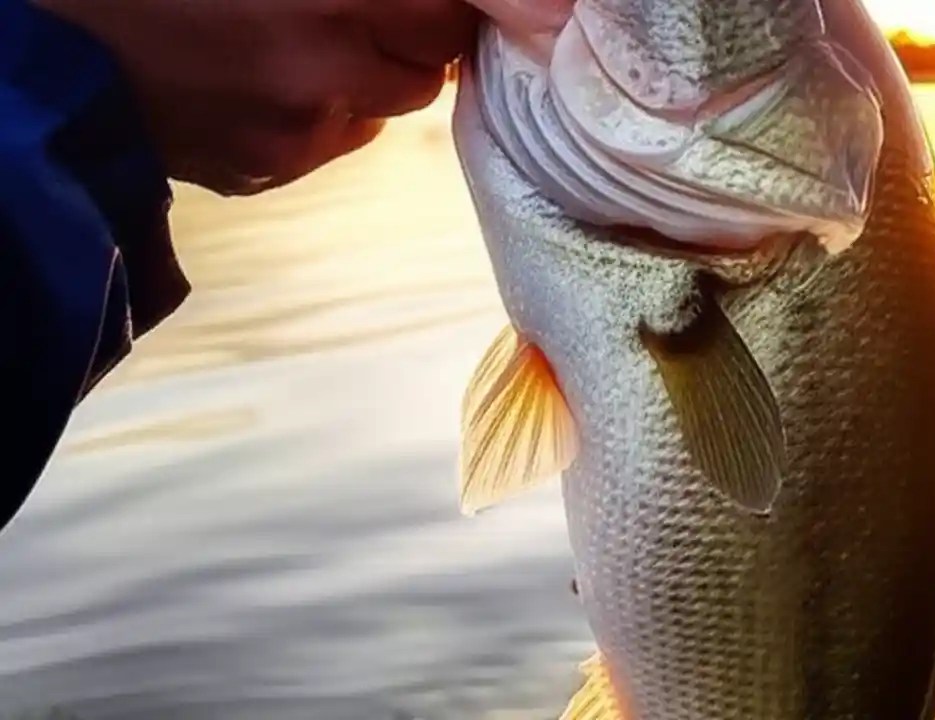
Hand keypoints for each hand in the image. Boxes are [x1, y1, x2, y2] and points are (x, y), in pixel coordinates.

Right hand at [36, 0, 478, 194]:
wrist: (53, 53)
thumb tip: (412, 1)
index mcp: (332, 2)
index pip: (447, 23)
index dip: (441, 10)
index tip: (420, 5)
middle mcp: (326, 76)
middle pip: (427, 75)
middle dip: (410, 45)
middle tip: (366, 16)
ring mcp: (296, 136)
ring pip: (381, 114)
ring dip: (364, 82)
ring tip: (302, 45)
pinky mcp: (266, 172)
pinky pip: (327, 143)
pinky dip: (317, 116)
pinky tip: (262, 82)